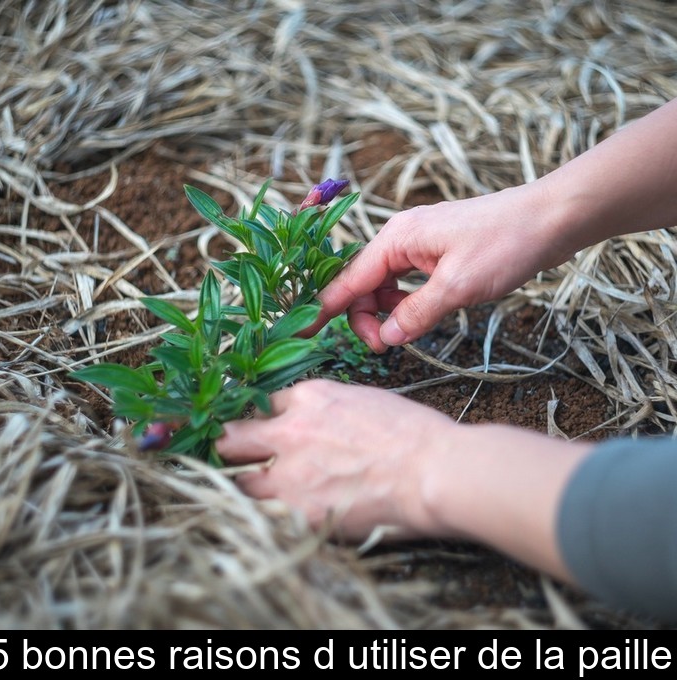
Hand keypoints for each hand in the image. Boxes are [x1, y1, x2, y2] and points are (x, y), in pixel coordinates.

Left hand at [215, 379, 456, 540]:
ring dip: (248, 486)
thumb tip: (309, 424)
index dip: (259, 421)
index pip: (261, 404)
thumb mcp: (361, 401)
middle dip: (228, 448)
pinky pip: (265, 515)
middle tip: (232, 460)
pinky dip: (270, 516)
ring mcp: (288, 473)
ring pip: (239, 481)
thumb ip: (323, 411)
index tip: (257, 432)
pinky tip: (283, 517)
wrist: (433, 471)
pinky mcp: (298, 511)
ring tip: (260, 495)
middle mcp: (289, 431)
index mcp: (308, 398)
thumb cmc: (412, 436)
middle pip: (231, 438)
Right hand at [307, 182, 567, 351]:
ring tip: (406, 333)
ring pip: (383, 286)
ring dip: (387, 312)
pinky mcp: (434, 253)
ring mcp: (417, 244)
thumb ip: (415, 314)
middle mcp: (398, 239)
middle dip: (366, 318)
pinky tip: (420, 316)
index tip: (303, 335)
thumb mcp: (457, 287)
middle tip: (386, 347)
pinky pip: (405, 282)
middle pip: (362, 286)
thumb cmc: (505, 244)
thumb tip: (386, 339)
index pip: (348, 281)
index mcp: (395, 240)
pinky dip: (406, 303)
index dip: (324, 310)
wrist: (550, 218)